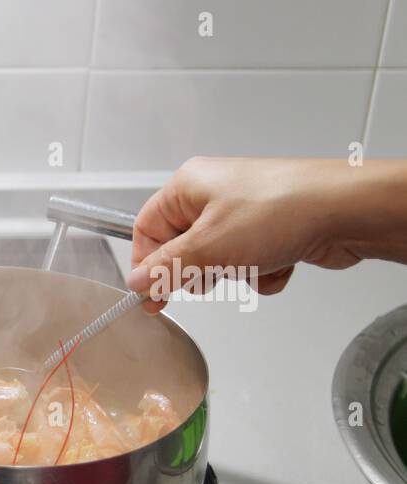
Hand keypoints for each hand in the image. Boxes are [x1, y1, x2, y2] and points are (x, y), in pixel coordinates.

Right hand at [127, 157, 390, 310]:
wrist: (346, 211)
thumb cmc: (279, 212)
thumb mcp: (207, 247)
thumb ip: (165, 269)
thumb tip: (137, 282)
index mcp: (188, 187)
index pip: (146, 230)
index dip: (148, 265)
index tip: (153, 296)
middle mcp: (213, 195)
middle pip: (181, 249)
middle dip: (199, 270)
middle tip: (213, 274)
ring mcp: (243, 212)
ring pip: (216, 260)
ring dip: (233, 273)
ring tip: (253, 262)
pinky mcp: (269, 230)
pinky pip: (249, 263)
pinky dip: (261, 272)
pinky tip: (279, 263)